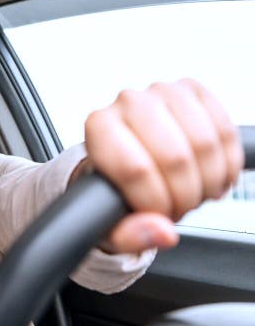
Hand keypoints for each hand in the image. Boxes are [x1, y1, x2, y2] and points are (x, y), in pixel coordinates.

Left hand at [82, 79, 242, 254]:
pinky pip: (224, 131)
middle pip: (176, 158)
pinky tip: (210, 176)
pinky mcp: (193, 91)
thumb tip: (161, 232)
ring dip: (208, 180)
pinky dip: (226, 163)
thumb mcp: (108, 221)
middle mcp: (129, 102)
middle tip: (177, 208)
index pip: (136, 169)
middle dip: (184, 196)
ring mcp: (163, 93)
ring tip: (192, 192)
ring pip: (205, 144)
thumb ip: (127, 234)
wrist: (126, 158)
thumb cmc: (114, 186)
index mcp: (99, 127)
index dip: (156, 202)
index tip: (157, 215)